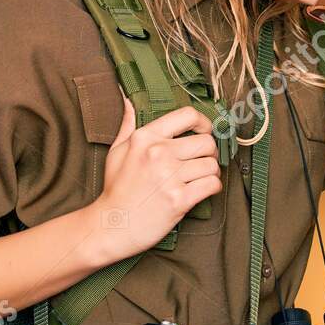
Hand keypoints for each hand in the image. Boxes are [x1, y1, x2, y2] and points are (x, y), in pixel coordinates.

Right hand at [88, 93, 221, 256]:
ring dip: (211, 172)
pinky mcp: (179, 199)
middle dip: (209, 152)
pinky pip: (212, 184)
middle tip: (202, 161)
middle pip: (206, 142)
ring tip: (200, 177)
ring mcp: (169, 177)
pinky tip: (202, 190)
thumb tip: (129, 100)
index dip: (203, 122)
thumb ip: (127, 124)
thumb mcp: (117, 151)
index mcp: (145, 138)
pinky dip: (212, 187)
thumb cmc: (116, 189)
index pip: (187, 115)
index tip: (204, 131)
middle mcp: (159, 153)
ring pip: (211, 165)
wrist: (111, 225)